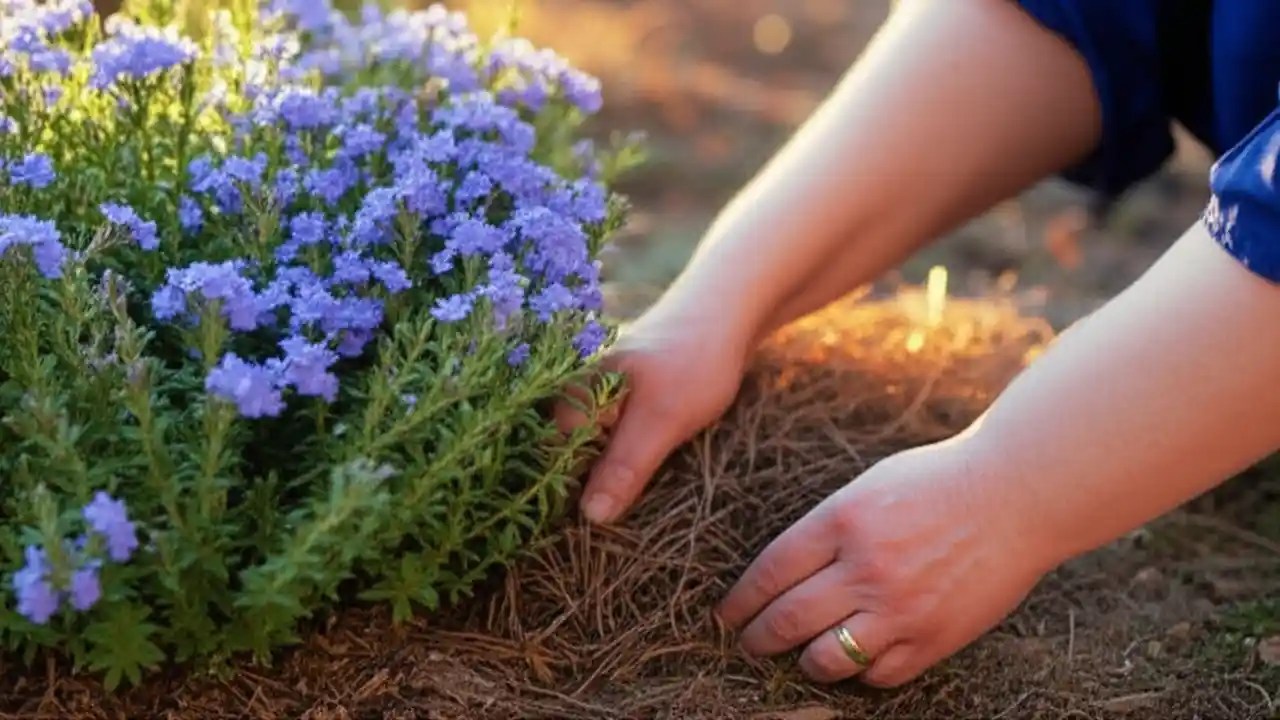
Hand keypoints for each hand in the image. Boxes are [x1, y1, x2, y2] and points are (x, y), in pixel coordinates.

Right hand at [562, 297, 752, 524]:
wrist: (732, 308)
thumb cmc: (694, 361)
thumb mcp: (661, 422)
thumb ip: (624, 467)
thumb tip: (590, 516)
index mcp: (574, 390)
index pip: (552, 454)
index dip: (565, 491)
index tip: (583, 523)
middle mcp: (581, 387)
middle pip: (572, 450)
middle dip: (589, 482)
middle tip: (614, 512)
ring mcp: (604, 387)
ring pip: (597, 441)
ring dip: (612, 468)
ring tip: (634, 489)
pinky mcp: (629, 390)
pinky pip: (617, 429)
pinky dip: (628, 450)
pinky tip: (646, 463)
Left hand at [717, 435, 1055, 687]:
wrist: (1016, 493)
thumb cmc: (938, 481)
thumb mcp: (868, 488)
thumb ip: (829, 529)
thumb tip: (786, 572)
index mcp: (843, 521)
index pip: (770, 572)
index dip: (741, 600)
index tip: (727, 615)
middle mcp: (866, 567)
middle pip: (788, 620)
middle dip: (758, 639)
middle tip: (748, 643)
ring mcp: (900, 607)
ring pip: (827, 659)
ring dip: (805, 662)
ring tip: (801, 657)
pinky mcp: (933, 637)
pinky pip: (879, 674)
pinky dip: (861, 672)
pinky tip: (857, 660)